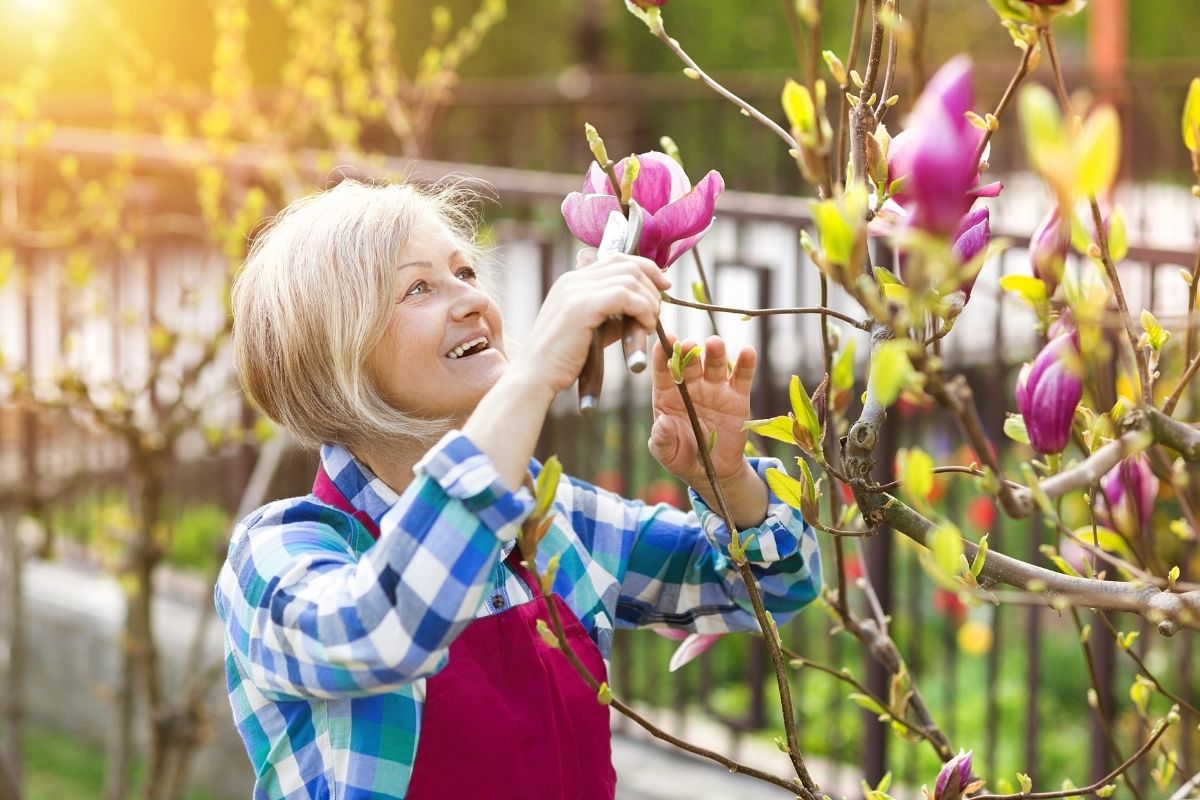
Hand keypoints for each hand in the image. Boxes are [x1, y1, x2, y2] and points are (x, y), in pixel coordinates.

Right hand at [508, 250, 668, 397]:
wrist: (534, 377)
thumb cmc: (561, 361)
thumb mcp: (590, 331)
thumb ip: (612, 316)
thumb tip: (641, 309)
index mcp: (571, 281)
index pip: (616, 258)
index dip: (646, 268)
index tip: (663, 285)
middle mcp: (572, 279)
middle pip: (627, 264)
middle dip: (652, 285)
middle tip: (658, 310)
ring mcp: (575, 290)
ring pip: (630, 278)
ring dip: (649, 301)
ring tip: (650, 323)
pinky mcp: (582, 306)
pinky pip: (625, 296)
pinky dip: (643, 309)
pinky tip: (645, 327)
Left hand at [648, 335, 756, 488]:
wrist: (714, 470)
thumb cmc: (682, 457)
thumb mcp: (667, 453)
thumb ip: (662, 439)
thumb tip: (662, 422)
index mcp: (668, 396)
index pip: (663, 372)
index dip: (661, 355)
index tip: (663, 341)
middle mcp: (691, 387)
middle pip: (689, 364)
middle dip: (689, 352)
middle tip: (689, 345)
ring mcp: (715, 389)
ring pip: (714, 365)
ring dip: (715, 352)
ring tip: (714, 343)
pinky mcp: (737, 397)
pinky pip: (742, 377)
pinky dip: (745, 364)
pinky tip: (747, 352)